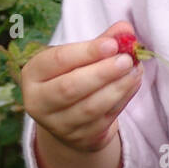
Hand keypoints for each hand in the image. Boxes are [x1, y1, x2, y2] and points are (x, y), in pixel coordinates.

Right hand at [20, 21, 145, 154]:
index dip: (86, 52)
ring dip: (117, 87)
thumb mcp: (79, 57)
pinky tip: (133, 83)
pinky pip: (105, 119)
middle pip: (70, 88)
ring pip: (90, 107)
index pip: (58, 60)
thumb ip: (101, 42)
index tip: (112, 44)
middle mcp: (39, 102)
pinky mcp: (81, 138)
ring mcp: (58, 124)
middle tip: (127, 59)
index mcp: (33, 74)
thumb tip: (126, 29)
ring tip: (135, 70)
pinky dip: (123, 99)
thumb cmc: (72, 75)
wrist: (69, 116)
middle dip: (102, 72)